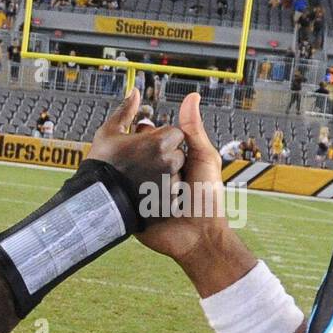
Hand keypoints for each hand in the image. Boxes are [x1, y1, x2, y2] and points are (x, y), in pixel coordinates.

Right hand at [85, 89, 185, 200]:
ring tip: (142, 178)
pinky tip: (145, 192)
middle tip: (142, 160)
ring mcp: (169, 184)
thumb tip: (134, 93)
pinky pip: (172, 193)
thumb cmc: (101, 167)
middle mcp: (168, 163)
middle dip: (164, 154)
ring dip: (164, 173)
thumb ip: (127, 111)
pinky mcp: (167, 202)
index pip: (174, 132)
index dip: (160, 136)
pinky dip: (163, 192)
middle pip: (176, 152)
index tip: (146, 142)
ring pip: (175, 172)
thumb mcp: (110, 132)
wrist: (100, 203)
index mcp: (158, 143)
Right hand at [137, 94, 255, 293]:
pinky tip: (131, 191)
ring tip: (142, 180)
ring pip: (130, 172)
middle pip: (138, 152)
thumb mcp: (204, 158)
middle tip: (145, 161)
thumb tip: (192, 96)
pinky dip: (129, 192)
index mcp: (170, 160)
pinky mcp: (134, 208)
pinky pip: (126, 194)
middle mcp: (155, 174)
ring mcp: (143, 191)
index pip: (153, 137)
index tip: (145, 130)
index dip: (152, 134)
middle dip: (140, 153)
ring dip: (135, 174)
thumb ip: (194, 130)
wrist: (200, 237)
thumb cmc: (207, 197)